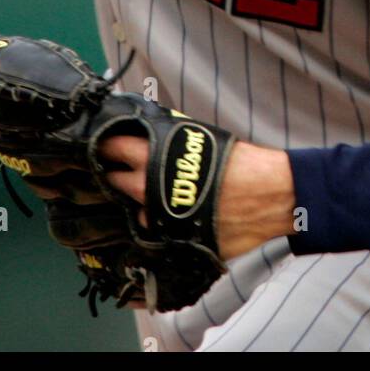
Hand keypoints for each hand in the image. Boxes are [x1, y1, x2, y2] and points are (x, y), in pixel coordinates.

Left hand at [99, 134, 296, 260]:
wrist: (267, 195)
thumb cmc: (239, 162)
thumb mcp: (201, 138)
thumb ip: (171, 137)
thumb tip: (150, 131)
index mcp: (154, 156)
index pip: (112, 146)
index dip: (106, 145)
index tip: (102, 144)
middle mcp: (149, 186)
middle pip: (113, 179)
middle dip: (113, 173)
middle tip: (117, 168)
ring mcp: (157, 216)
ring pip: (131, 209)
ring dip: (135, 201)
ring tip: (149, 192)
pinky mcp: (171, 238)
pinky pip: (153, 230)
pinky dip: (156, 222)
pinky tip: (167, 213)